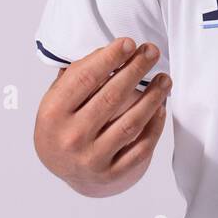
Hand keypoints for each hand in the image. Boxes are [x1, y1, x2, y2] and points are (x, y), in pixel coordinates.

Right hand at [34, 37, 170, 196]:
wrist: (62, 167)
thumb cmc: (63, 122)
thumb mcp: (58, 97)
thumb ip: (79, 74)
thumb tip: (113, 50)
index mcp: (53, 113)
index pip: (85, 78)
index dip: (110, 57)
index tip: (129, 42)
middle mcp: (71, 137)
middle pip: (112, 97)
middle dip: (136, 69)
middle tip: (152, 51)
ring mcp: (91, 158)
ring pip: (131, 123)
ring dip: (153, 97)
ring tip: (164, 78)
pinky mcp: (111, 174)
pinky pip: (141, 148)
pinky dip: (155, 126)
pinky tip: (161, 107)